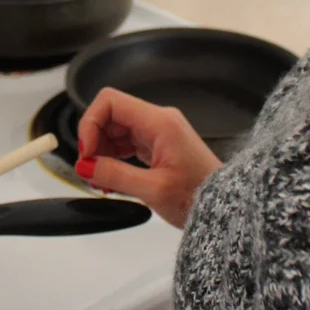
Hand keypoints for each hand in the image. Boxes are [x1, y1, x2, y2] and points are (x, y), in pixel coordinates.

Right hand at [76, 87, 220, 228]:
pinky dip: (113, 158)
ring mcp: (158, 132)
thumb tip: (85, 166)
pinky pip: (126, 142)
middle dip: (93, 140)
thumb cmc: (200, 196)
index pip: (110, 102)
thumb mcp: (152, 189)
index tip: (86, 151)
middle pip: (111, 115)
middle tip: (89, 170)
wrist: (224, 207)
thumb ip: (115, 175)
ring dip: (101, 152)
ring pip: (115, 130)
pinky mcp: (158, 145)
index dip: (90, 122)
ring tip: (100, 179)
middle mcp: (159, 121)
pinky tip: (111, 178)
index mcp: (160, 122)